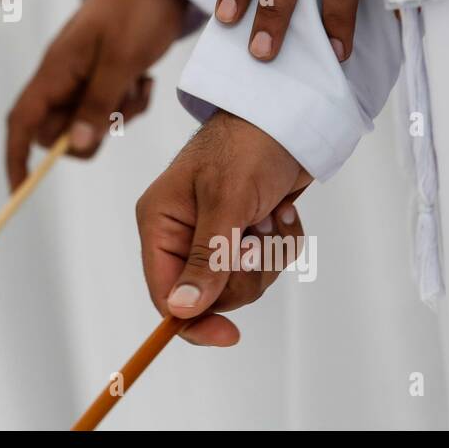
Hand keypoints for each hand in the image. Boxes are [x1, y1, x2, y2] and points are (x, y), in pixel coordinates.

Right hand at [6, 0, 185, 187]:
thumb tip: (76, 146)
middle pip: (58, 131)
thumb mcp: (122, 60)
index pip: (22, 122)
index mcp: (55, 70)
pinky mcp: (103, 77)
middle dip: (90, 132)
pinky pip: (107, 111)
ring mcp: (81, 77)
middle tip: (122, 107)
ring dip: (116, 117)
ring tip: (139, 85)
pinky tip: (145, 79)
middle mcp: (61, 76)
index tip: (19, 192)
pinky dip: (129, 105)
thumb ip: (98, 104)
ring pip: (86, 123)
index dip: (16, 158)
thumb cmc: (136, 12)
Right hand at [137, 111, 310, 326]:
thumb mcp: (226, 201)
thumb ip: (205, 258)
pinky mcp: (246, 230)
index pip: (165, 291)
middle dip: (243, 271)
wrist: (287, 113)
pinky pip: (267, 264)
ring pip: (241, 282)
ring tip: (272, 215)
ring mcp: (215, 232)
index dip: (193, 319)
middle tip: (256, 238)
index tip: (228, 334)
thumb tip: (181, 310)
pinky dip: (283, 242)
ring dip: (268, 255)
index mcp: (161, 221)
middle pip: (208, 293)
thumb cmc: (248, 144)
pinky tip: (283, 211)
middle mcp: (182, 231)